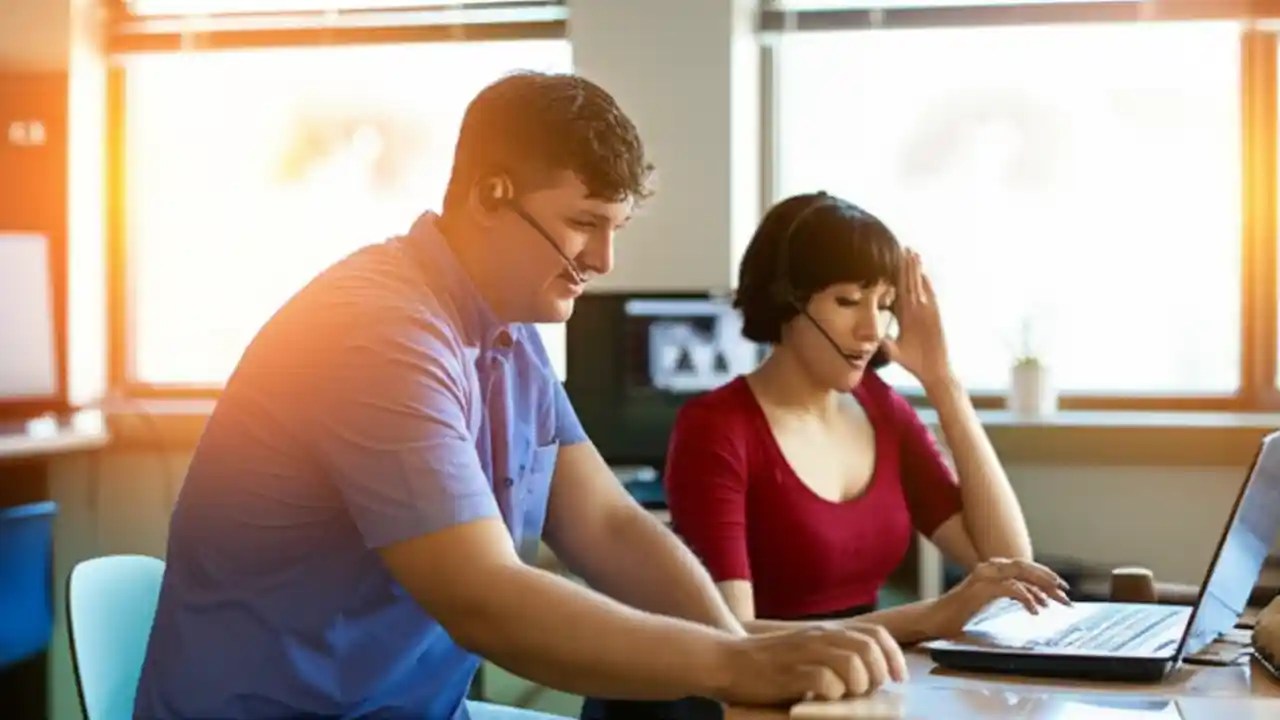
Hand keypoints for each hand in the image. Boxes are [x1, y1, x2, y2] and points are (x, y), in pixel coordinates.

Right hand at [715, 623, 907, 705]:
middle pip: (869, 648)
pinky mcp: (791, 672)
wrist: (726, 661)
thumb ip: (832, 656)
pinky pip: (826, 682)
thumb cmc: (767, 662)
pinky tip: (822, 699)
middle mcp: (819, 637)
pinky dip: (832, 694)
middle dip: (877, 673)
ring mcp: (805, 653)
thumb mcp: (805, 651)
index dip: (893, 655)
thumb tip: (867, 676)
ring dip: (857, 684)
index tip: (897, 677)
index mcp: (826, 632)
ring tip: (845, 696)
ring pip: (852, 663)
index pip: (875, 633)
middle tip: (866, 691)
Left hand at [882, 250, 950, 385]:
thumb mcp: (893, 350)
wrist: (932, 371)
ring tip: (912, 254)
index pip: (898, 292)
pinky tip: (923, 274)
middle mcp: (916, 311)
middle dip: (906, 267)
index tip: (888, 262)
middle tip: (902, 248)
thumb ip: (882, 342)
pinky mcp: (934, 317)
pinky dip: (927, 287)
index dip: (894, 277)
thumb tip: (869, 337)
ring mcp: (926, 312)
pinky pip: (930, 299)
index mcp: (905, 316)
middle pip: (909, 284)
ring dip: (916, 271)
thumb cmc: (913, 361)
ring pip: (920, 287)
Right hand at [925, 558, 1072, 638]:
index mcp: (991, 569)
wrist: (933, 619)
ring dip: (1041, 588)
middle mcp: (989, 568)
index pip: (1024, 566)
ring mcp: (984, 576)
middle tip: (1066, 595)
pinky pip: (1011, 588)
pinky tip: (1035, 611)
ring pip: (1021, 574)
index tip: (1062, 588)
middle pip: (1026, 567)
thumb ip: (1005, 593)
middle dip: (1049, 580)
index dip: (1045, 575)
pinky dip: (1026, 598)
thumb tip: (1033, 596)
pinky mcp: (980, 589)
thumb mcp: (988, 600)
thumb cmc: (958, 612)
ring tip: (1055, 602)